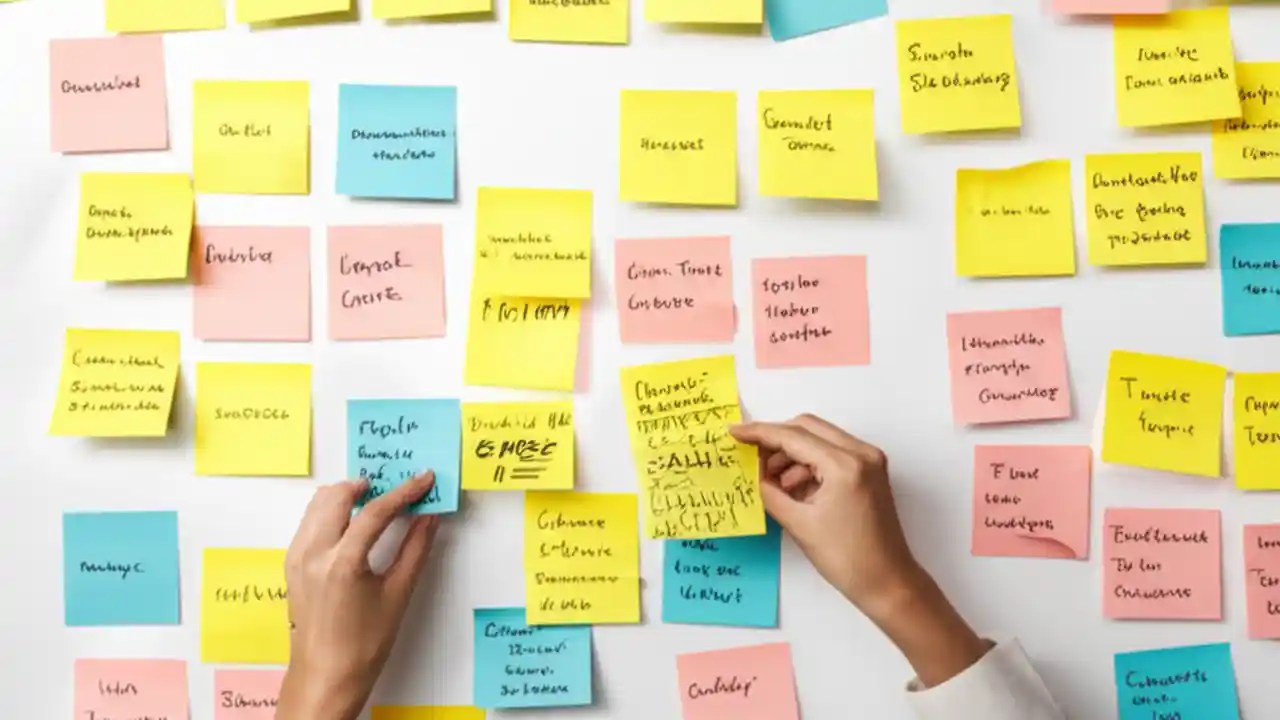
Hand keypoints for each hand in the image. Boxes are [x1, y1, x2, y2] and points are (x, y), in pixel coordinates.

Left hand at [277, 473, 441, 719]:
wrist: (326, 674)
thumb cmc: (364, 643)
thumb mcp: (397, 594)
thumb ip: (415, 549)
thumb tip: (429, 517)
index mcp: (342, 564)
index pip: (376, 512)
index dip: (404, 492)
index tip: (423, 479)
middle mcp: (313, 554)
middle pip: (338, 496)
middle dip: (368, 485)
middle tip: (394, 487)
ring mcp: (297, 557)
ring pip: (318, 503)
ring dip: (346, 495)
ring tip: (373, 501)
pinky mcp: (291, 563)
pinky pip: (309, 521)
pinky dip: (329, 511)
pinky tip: (350, 522)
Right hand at [731, 415, 987, 686]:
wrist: (888, 582)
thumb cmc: (847, 559)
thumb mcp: (799, 524)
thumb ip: (770, 491)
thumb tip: (752, 473)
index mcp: (845, 465)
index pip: (793, 437)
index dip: (760, 433)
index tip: (734, 432)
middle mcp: (862, 454)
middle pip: (808, 428)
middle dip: (776, 439)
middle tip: (751, 456)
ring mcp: (869, 460)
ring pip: (820, 439)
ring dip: (792, 453)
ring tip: (771, 480)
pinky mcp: (870, 471)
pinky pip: (832, 454)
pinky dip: (809, 464)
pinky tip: (792, 486)